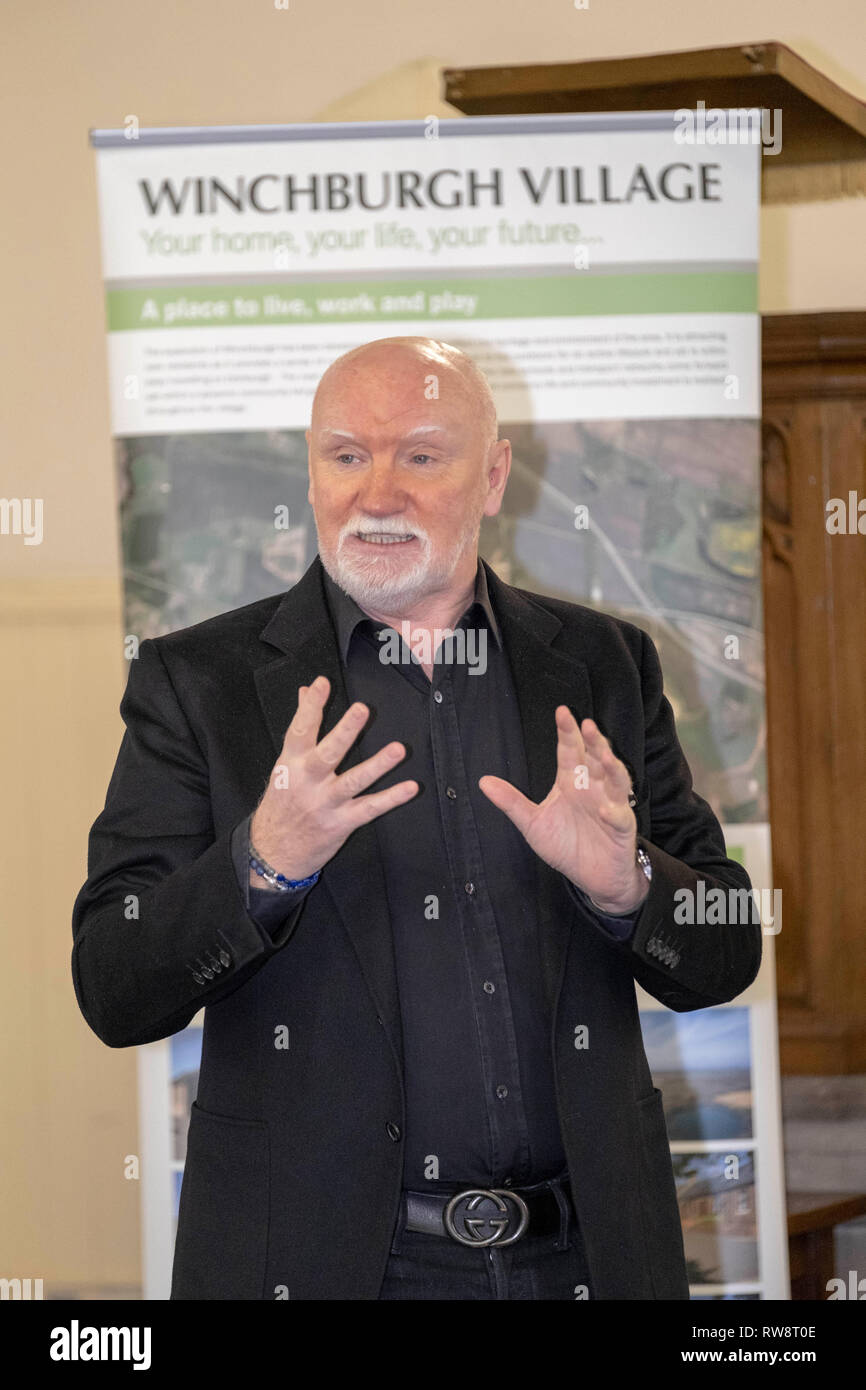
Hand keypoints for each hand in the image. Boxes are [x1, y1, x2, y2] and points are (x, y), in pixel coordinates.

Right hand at [250, 675, 417, 882]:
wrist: (271, 854)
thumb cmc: (282, 804)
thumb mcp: (284, 766)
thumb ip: (300, 728)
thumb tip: (306, 690)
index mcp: (291, 764)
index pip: (299, 730)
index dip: (310, 707)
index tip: (322, 683)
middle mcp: (308, 782)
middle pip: (328, 753)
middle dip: (345, 731)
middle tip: (362, 709)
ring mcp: (326, 803)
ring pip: (354, 781)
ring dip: (378, 765)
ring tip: (399, 749)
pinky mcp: (342, 823)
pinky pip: (370, 808)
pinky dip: (391, 798)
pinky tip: (411, 787)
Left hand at [479, 708, 648, 913]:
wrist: (592, 878)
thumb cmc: (567, 845)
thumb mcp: (532, 824)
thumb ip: (511, 802)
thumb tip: (482, 781)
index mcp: (571, 782)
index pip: (569, 751)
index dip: (566, 732)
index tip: (561, 712)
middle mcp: (593, 788)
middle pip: (595, 758)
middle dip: (592, 741)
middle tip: (586, 724)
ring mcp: (611, 805)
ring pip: (616, 780)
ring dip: (611, 766)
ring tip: (603, 754)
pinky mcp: (622, 828)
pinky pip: (620, 817)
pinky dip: (614, 812)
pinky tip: (605, 809)